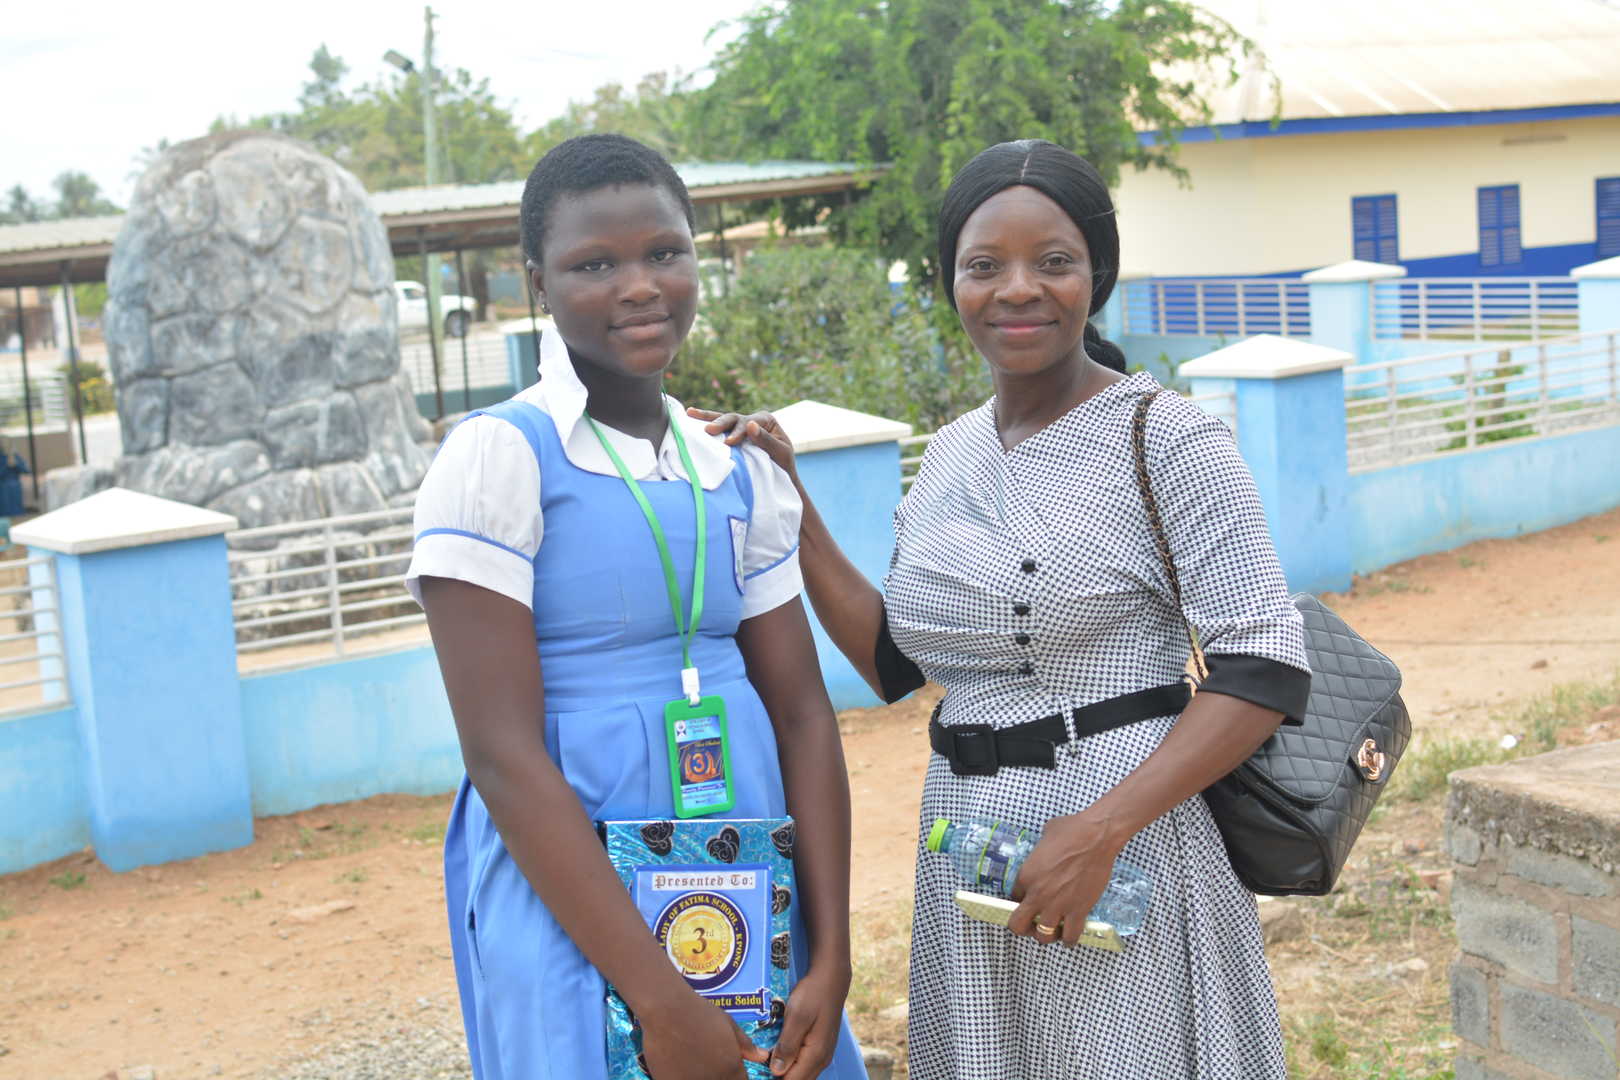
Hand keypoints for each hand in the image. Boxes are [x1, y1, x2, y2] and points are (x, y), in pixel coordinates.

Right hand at [640, 988, 769, 1079]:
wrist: (668, 1011)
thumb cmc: (700, 1014)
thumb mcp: (728, 1026)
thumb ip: (746, 1046)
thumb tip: (762, 1056)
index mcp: (732, 1070)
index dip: (736, 1076)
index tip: (727, 1068)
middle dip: (719, 1077)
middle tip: (708, 1062)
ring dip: (700, 1077)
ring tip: (692, 1063)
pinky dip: (680, 1077)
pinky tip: (677, 1067)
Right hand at [687, 407, 797, 478]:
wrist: (781, 477)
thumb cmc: (784, 464)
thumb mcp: (780, 452)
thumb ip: (766, 440)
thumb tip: (750, 425)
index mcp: (765, 420)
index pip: (749, 423)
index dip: (739, 432)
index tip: (730, 442)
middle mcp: (751, 420)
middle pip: (733, 419)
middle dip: (720, 424)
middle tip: (708, 431)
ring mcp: (740, 427)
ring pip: (722, 420)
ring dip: (706, 417)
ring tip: (690, 413)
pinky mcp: (731, 437)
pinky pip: (719, 431)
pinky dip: (704, 425)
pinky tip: (690, 420)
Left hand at [769, 963, 850, 1078]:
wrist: (830, 979)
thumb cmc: (813, 995)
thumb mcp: (797, 1016)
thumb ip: (788, 1045)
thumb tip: (777, 1072)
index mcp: (816, 1055)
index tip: (757, 1070)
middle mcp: (821, 1060)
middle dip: (778, 1076)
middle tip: (759, 1063)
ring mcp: (822, 1055)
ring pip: (800, 1074)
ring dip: (783, 1071)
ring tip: (765, 1058)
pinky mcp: (819, 1048)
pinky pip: (803, 1064)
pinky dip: (790, 1063)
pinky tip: (776, 1052)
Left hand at [1006, 813, 1123, 947]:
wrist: (1097, 837)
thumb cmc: (1071, 830)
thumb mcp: (1045, 836)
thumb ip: (1041, 851)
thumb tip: (1046, 851)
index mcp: (1026, 875)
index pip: (1013, 897)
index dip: (1019, 900)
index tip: (1026, 900)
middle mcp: (1038, 895)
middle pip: (1019, 925)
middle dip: (1023, 927)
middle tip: (1031, 924)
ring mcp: (1058, 905)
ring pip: (1044, 936)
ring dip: (1046, 936)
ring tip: (1052, 931)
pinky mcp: (1079, 910)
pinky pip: (1071, 936)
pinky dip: (1069, 940)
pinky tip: (1069, 938)